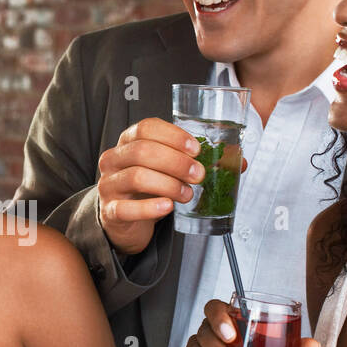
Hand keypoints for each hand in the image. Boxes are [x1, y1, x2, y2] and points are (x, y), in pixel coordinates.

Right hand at [97, 117, 202, 255]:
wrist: (124, 219)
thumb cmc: (147, 188)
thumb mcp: (168, 170)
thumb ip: (198, 162)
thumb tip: (237, 161)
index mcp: (129, 141)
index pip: (147, 127)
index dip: (173, 135)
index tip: (195, 148)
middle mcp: (115, 159)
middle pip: (143, 150)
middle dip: (176, 162)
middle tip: (198, 174)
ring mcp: (109, 184)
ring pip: (136, 176)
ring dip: (169, 184)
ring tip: (187, 194)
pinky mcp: (110, 211)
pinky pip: (127, 208)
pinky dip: (151, 208)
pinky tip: (168, 207)